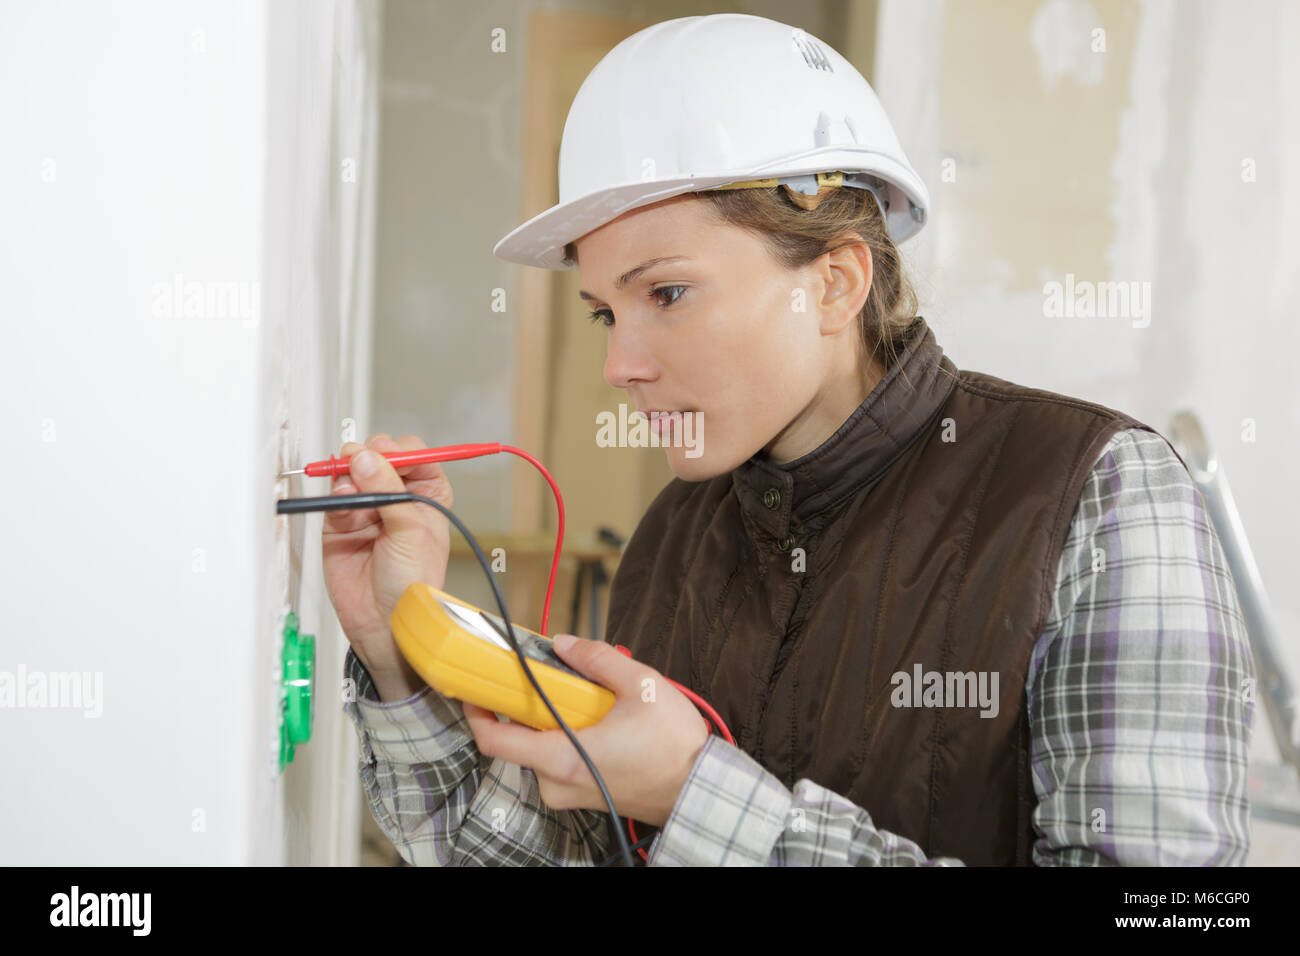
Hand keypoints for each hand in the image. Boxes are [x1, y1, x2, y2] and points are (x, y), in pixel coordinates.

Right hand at [320, 433, 453, 699]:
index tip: (388, 453)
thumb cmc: (413, 583)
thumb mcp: (411, 531)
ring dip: (350, 474)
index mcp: (428, 495)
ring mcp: (368, 508)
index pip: (415, 456)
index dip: (400, 451)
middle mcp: (398, 497)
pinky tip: (342, 502)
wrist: (385, 622)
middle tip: (362, 462)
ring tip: (352, 488)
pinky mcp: (341, 523)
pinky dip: (336, 495)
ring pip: (354, 473)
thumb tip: (365, 457)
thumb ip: (388, 490)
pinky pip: (335, 497)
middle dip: (370, 456)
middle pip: (380, 457)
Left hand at [462, 636, 710, 827]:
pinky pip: (560, 761)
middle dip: (529, 707)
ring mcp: (570, 793)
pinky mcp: (585, 795)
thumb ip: (598, 660)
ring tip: (588, 699)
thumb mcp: (642, 686)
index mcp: (564, 758)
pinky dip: (568, 737)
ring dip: (553, 721)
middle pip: (518, 741)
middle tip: (550, 678)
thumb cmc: (674, 746)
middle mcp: (558, 782)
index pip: (494, 741)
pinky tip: (597, 720)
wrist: (700, 790)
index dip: (477, 711)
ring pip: (541, 750)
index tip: (475, 686)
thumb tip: (564, 644)